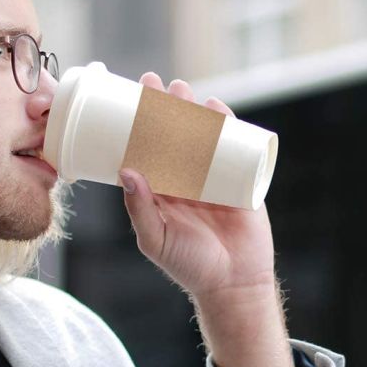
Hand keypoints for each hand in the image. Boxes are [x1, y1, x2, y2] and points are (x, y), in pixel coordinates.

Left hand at [121, 74, 295, 366]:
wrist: (234, 283)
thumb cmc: (189, 265)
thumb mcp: (155, 239)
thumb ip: (139, 208)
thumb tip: (126, 171)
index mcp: (160, 189)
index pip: (145, 149)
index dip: (138, 124)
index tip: (129, 100)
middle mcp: (183, 178)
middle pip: (172, 134)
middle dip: (163, 107)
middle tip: (154, 83)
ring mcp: (212, 176)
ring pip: (200, 134)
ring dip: (192, 109)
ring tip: (182, 89)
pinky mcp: (239, 178)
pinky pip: (233, 146)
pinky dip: (226, 125)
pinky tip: (216, 108)